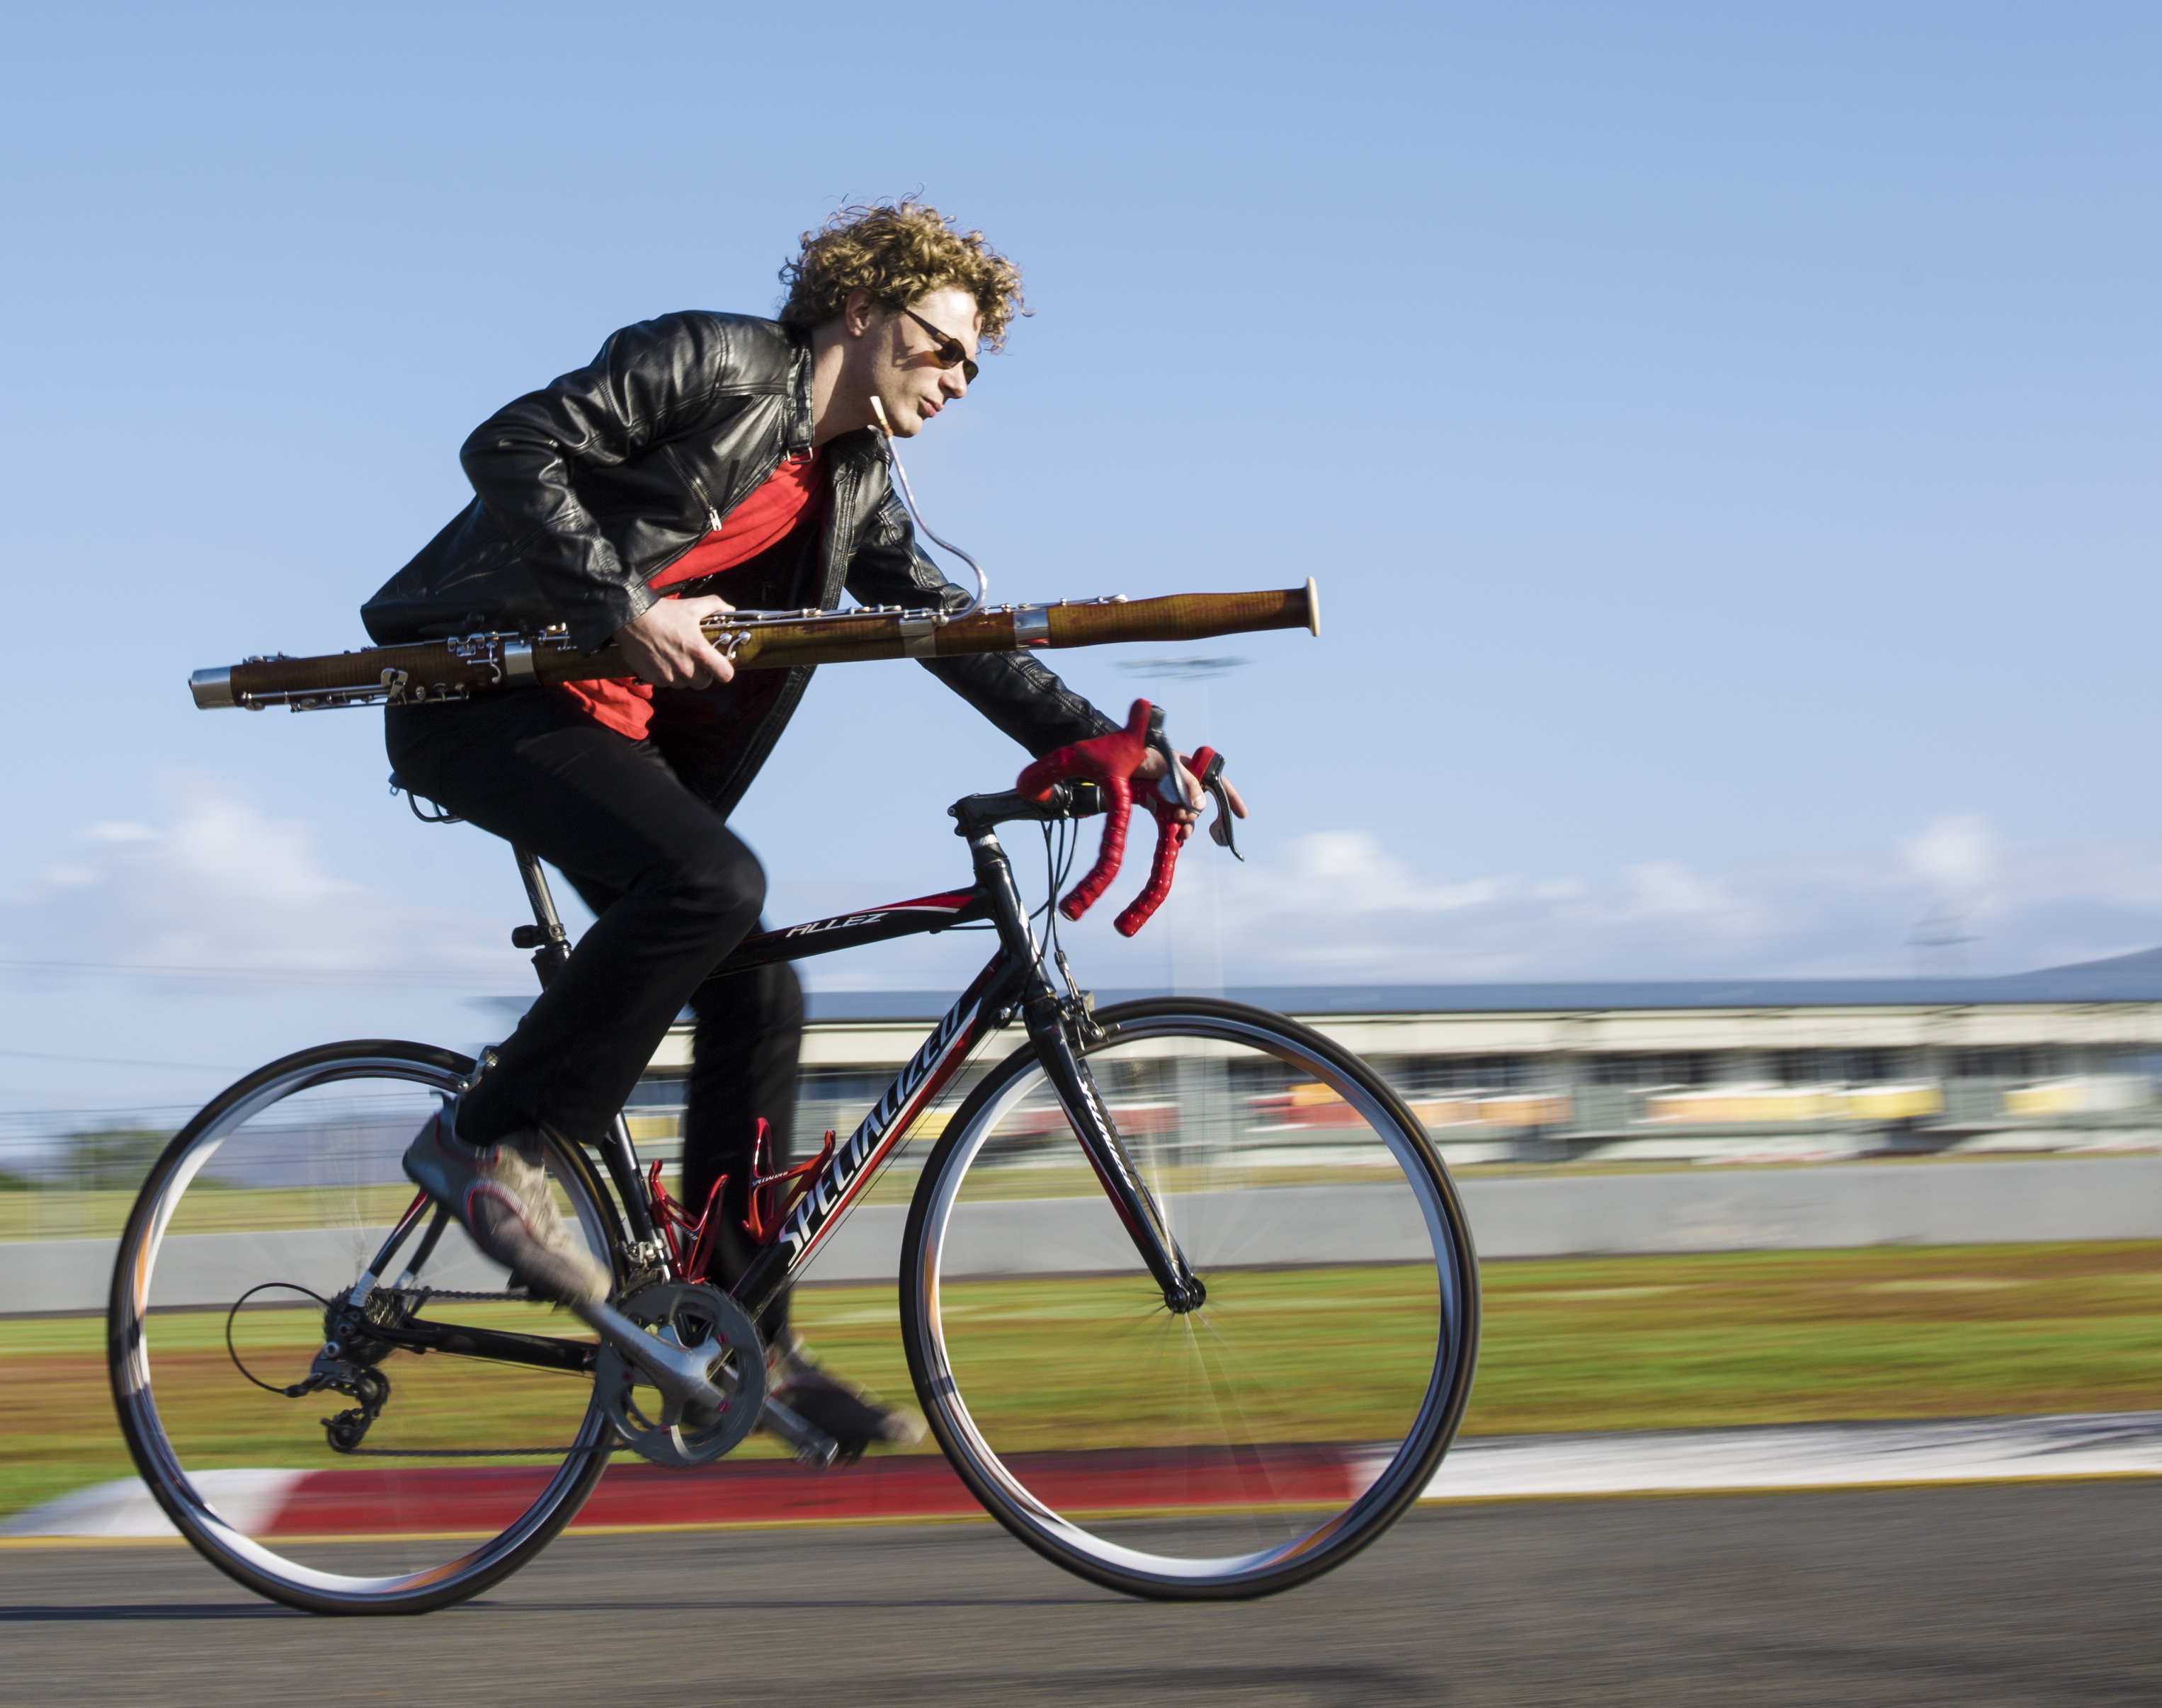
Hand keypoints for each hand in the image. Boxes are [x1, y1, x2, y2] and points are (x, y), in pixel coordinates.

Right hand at [614, 596, 734, 688]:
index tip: (720, 666)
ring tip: (678, 661)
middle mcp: (685, 667)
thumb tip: (731, 609)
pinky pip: (666, 684)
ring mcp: (668, 675)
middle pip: (703, 684)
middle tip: (697, 663)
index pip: (725, 674)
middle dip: (702, 675)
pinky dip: (667, 677)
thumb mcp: (692, 606)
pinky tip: (663, 662)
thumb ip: (715, 605)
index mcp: (699, 650)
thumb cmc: (664, 613)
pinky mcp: (652, 678)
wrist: (631, 618)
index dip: (725, 671)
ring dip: (684, 677)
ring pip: (684, 685)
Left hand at [1132, 748, 1247, 841]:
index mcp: (1190, 767)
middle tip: (1183, 818)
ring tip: (1179, 832)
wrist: (1110, 762)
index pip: (1217, 782)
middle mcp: (1183, 782)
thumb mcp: (1167, 767)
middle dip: (1196, 816)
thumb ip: (1186, 785)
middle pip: (1200, 804)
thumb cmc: (1140, 755)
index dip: (1230, 798)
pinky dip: (1174, 831)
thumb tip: (1201, 808)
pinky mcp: (1156, 803)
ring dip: (1186, 826)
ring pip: (1186, 815)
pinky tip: (1175, 839)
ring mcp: (1170, 793)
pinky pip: (1170, 821)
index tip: (1241, 815)